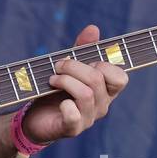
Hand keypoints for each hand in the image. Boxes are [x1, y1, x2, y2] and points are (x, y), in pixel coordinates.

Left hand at [19, 24, 128, 144]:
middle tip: (58, 66)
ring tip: (52, 79)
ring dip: (65, 81)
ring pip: (86, 94)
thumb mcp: (70, 67)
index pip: (120, 77)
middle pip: (98, 79)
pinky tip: (59, 102)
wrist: (36, 117)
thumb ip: (82, 49)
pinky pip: (75, 117)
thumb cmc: (57, 90)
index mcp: (106, 89)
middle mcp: (101, 105)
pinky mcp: (72, 129)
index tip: (85, 61)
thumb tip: (93, 28)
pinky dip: (66, 106)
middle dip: (74, 66)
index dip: (104, 65)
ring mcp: (88, 118)